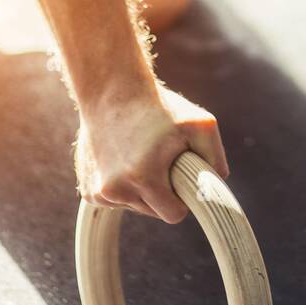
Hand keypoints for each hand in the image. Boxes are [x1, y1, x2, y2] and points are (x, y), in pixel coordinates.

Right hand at [74, 81, 228, 221]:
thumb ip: (215, 157)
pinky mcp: (86, 188)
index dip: (182, 197)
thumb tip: (218, 184)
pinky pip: (116, 199)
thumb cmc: (159, 106)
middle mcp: (115, 190)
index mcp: (143, 178)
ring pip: (134, 205)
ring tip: (140, 153)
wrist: (112, 90)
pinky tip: (123, 157)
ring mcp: (97, 191)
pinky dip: (124, 184)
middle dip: (162, 191)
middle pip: (154, 212)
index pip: (173, 214)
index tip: (181, 177)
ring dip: (142, 187)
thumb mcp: (200, 124)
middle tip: (160, 157)